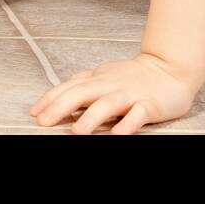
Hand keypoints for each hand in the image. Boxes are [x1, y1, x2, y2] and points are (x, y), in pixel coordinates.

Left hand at [29, 53, 197, 133]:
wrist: (170, 68)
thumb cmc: (133, 76)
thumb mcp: (103, 76)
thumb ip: (83, 86)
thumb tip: (55, 99)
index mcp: (97, 79)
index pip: (69, 87)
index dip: (50, 99)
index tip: (34, 112)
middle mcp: (110, 85)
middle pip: (82, 93)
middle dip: (60, 107)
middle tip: (44, 122)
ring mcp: (130, 94)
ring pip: (107, 104)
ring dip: (91, 118)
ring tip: (76, 132)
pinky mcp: (150, 105)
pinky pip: (138, 114)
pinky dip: (127, 124)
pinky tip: (118, 135)